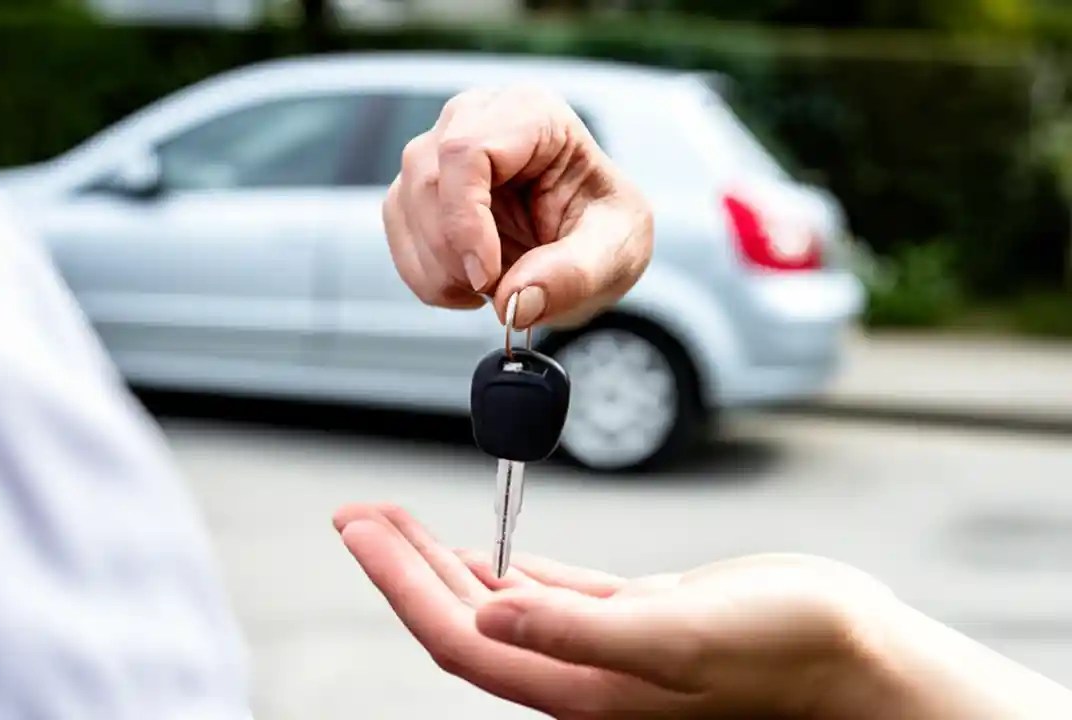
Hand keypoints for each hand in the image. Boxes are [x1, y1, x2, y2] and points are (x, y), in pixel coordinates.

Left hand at [333, 504, 1071, 718]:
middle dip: (402, 566)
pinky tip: (478, 549)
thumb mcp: (682, 637)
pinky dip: (505, 565)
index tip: (358, 529)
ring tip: (394, 521)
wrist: (859, 655)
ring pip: (498, 601)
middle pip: (463, 618)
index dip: (399, 585)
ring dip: (441, 560)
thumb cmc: (789, 652)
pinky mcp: (634, 617)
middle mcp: (579, 671)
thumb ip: (580, 629)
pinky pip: (547, 590)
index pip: (459, 637)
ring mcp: (603, 645)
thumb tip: (485, 619)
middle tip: (356, 513)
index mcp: (581, 686)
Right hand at [384, 86, 652, 329]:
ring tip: (492, 288)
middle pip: (427, 180)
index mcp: (530, 112)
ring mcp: (439, 152)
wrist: (589, 241)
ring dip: (439, 270)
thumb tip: (515, 301)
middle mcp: (475, 119)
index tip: (486, 277)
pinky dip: (428, 276)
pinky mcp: (418, 190)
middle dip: (453, 254)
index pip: (466, 151)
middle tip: (496, 290)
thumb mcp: (618, 251)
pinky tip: (469, 285)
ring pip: (404, 208)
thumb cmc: (605, 228)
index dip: (465, 220)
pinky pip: (400, 235)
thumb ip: (573, 274)